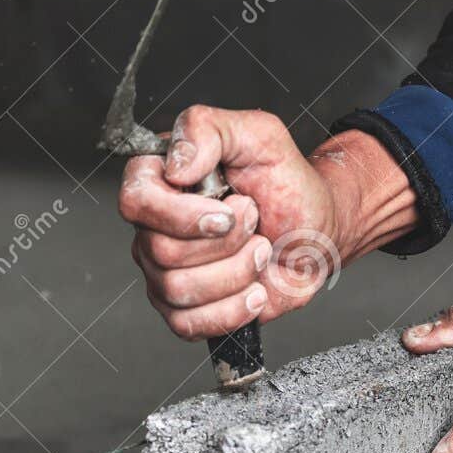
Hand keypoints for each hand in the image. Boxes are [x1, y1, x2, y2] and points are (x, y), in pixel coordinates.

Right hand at [118, 107, 395, 338]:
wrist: (317, 233)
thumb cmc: (287, 185)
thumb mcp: (260, 136)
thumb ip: (210, 128)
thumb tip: (175, 164)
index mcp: (161, 180)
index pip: (135, 200)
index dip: (181, 214)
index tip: (229, 209)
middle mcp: (153, 227)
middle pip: (161, 251)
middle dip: (226, 241)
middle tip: (255, 221)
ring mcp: (163, 272)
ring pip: (178, 289)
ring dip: (236, 271)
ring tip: (260, 250)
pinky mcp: (183, 310)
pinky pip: (188, 324)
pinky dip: (233, 309)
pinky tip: (255, 289)